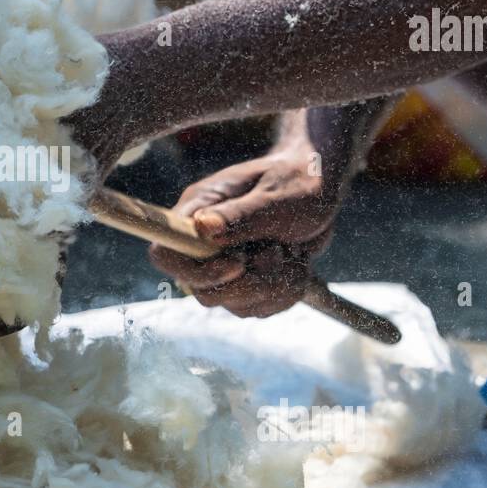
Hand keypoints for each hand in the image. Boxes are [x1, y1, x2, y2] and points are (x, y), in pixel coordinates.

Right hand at [148, 143, 343, 317]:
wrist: (321, 186)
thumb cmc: (296, 180)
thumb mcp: (274, 195)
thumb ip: (239, 215)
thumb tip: (202, 227)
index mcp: (199, 211)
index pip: (165, 253)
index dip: (194, 271)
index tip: (238, 263)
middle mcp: (205, 242)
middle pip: (202, 292)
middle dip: (249, 285)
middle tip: (278, 253)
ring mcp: (224, 265)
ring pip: (235, 304)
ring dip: (274, 286)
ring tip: (293, 252)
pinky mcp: (247, 282)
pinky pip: (259, 308)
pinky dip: (284, 292)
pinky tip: (297, 263)